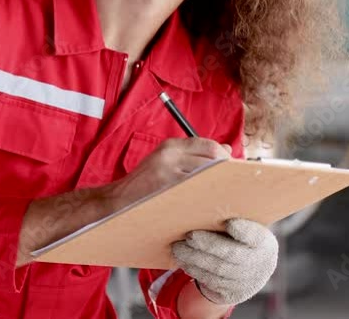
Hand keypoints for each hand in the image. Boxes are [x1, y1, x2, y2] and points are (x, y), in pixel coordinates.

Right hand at [108, 137, 230, 209]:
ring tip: (218, 193)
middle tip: (230, 183)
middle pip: (212, 158)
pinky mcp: (168, 190)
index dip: (223, 156)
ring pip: (207, 174)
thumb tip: (227, 150)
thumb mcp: (166, 162)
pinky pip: (197, 190)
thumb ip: (194, 155)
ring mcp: (169, 173)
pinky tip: (206, 202)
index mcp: (170, 146)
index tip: (229, 168)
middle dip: (225, 170)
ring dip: (218, 184)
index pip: (208, 145)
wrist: (118, 200)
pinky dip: (206, 195)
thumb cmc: (145, 184)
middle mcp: (170, 155)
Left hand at [171, 218, 278, 305]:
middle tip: (188, 235)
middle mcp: (260, 265)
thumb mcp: (248, 230)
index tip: (229, 222)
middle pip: (230, 254)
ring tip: (178, 248)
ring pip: (216, 270)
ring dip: (193, 258)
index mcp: (265, 243)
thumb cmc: (242, 241)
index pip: (256, 236)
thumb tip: (205, 206)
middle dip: (207, 244)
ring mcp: (246, 282)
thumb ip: (234, 221)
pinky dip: (194, 270)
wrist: (251, 273)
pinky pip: (210, 282)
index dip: (243, 230)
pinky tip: (183, 261)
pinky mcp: (232, 294)